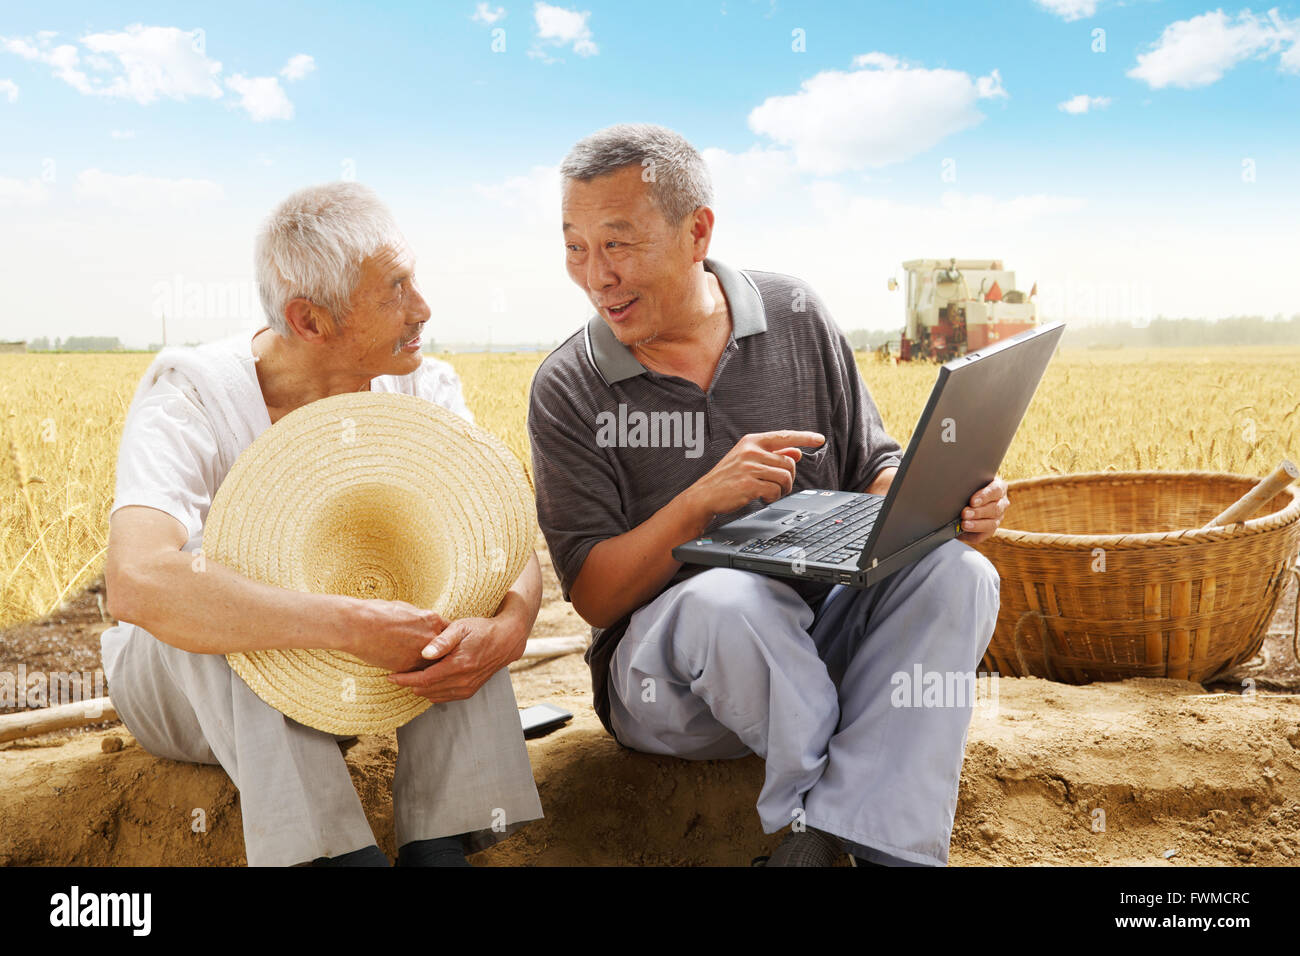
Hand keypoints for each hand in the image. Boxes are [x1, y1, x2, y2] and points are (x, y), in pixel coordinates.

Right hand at [342, 599, 449, 671]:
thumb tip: (424, 622)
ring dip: (433, 666)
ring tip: (435, 670)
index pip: (450, 632)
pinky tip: (416, 673)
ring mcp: (420, 653)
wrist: (358, 626)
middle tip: (448, 660)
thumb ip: (420, 618)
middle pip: (447, 650)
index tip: (447, 643)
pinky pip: (419, 672)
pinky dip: (418, 673)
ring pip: (435, 664)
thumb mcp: (406, 609)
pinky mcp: (407, 667)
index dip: (448, 638)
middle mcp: (430, 637)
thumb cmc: (377, 613)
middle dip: (445, 654)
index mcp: (431, 619)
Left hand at [386, 613, 526, 702]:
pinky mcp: (469, 691)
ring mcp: (467, 688)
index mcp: (459, 665)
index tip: (390, 676)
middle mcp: (463, 680)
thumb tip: (424, 653)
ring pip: (433, 695)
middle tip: (398, 672)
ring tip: (411, 675)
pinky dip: (432, 691)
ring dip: (420, 688)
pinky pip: (443, 697)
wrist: (506, 640)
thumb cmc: (481, 630)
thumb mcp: (460, 627)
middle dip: (409, 683)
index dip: (404, 679)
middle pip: (426, 690)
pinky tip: (428, 680)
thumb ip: (442, 640)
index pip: (424, 679)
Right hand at [685, 430, 825, 519]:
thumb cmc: (728, 477)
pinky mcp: (749, 483)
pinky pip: (775, 490)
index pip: (784, 436)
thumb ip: (773, 454)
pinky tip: (762, 497)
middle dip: (788, 477)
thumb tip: (797, 453)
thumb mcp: (749, 460)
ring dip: (781, 489)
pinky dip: (772, 497)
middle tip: (777, 485)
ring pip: (784, 477)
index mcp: (751, 441)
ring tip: (768, 492)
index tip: (820, 439)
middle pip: (788, 462)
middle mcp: (751, 451)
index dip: (804, 437)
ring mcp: (749, 467)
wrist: (704, 495)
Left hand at [956, 476, 1010, 545]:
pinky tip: (963, 532)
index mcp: (999, 488)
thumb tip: (956, 493)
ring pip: (991, 524)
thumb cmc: (970, 489)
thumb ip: (968, 487)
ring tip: (964, 524)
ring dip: (976, 524)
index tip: (972, 501)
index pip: (996, 490)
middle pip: (994, 509)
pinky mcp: (990, 530)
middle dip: (978, 512)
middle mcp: (1001, 503)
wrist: (966, 499)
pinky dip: (972, 534)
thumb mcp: (971, 484)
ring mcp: (998, 518)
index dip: (984, 496)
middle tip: (965, 513)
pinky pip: (983, 535)